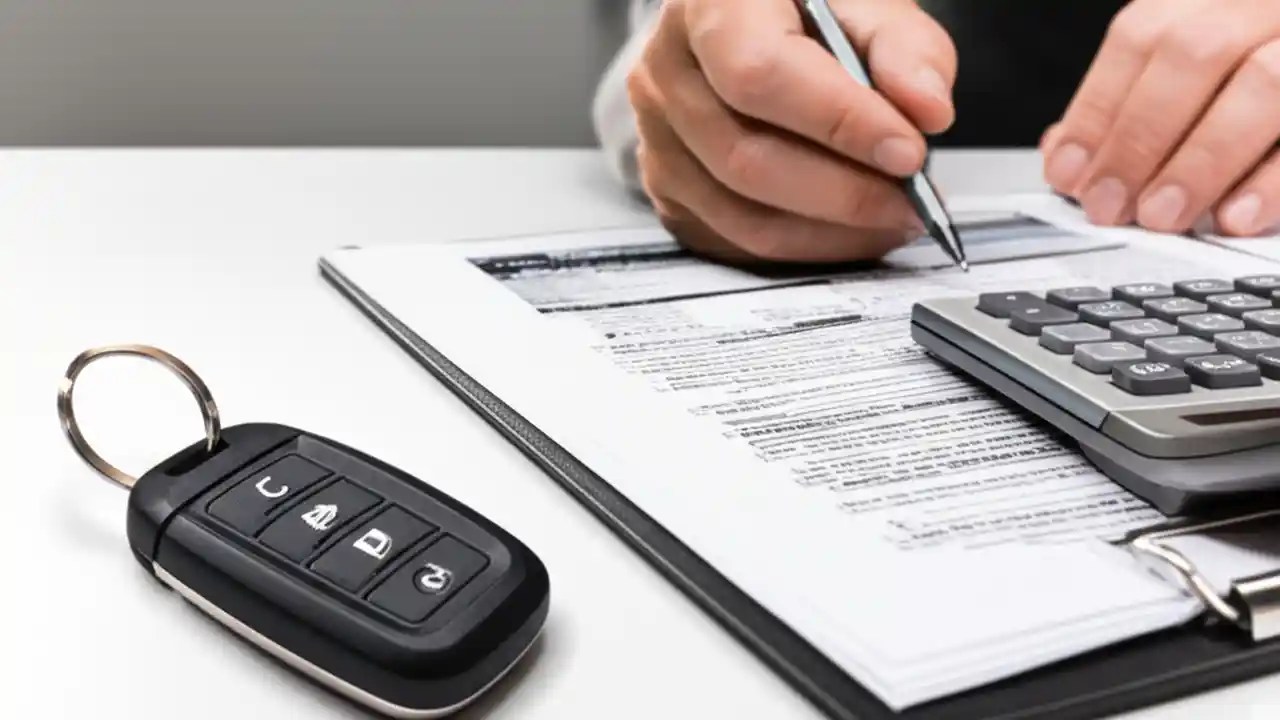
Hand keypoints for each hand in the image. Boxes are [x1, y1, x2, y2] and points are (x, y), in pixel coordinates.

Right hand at [627, 0, 956, 264]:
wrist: (746, 27)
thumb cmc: (803, 11)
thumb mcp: (863, 3)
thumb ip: (904, 48)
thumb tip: (926, 112)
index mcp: (708, 7)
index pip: (760, 74)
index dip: (838, 122)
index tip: (908, 151)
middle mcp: (666, 73)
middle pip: (747, 159)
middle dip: (845, 191)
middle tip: (913, 198)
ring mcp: (657, 138)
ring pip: (743, 217)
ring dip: (832, 231)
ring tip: (893, 216)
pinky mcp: (666, 190)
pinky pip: (738, 242)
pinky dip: (808, 246)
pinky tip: (851, 228)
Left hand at [1043, 0, 1279, 235]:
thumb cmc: (1260, 67)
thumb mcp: (1198, 67)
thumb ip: (1135, 102)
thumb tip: (1066, 155)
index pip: (1142, 37)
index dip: (1097, 109)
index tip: (1069, 173)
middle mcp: (1267, 3)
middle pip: (1195, 55)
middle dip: (1140, 139)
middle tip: (1108, 205)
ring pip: (1264, 83)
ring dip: (1202, 161)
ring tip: (1162, 216)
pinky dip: (1274, 179)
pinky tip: (1238, 216)